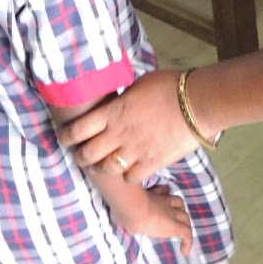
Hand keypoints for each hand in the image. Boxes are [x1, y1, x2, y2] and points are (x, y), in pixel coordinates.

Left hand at [59, 69, 195, 183]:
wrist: (197, 102)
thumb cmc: (169, 86)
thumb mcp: (138, 86)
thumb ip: (121, 100)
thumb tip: (115, 104)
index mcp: (112, 112)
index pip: (77, 129)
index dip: (66, 136)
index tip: (65, 138)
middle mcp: (119, 134)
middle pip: (87, 154)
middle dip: (80, 156)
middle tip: (82, 154)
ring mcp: (135, 151)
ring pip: (106, 170)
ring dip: (101, 168)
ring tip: (102, 165)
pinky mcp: (152, 162)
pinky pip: (131, 178)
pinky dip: (127, 176)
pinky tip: (129, 170)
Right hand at [106, 182, 192, 254]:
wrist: (132, 209)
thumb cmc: (122, 207)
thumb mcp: (118, 209)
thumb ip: (118, 212)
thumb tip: (114, 218)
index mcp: (151, 196)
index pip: (162, 192)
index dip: (163, 194)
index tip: (162, 196)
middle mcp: (163, 202)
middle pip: (177, 202)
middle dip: (176, 207)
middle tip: (174, 216)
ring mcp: (170, 214)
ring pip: (184, 217)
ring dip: (183, 224)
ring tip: (181, 233)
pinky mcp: (175, 226)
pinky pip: (187, 234)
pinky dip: (187, 242)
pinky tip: (185, 252)